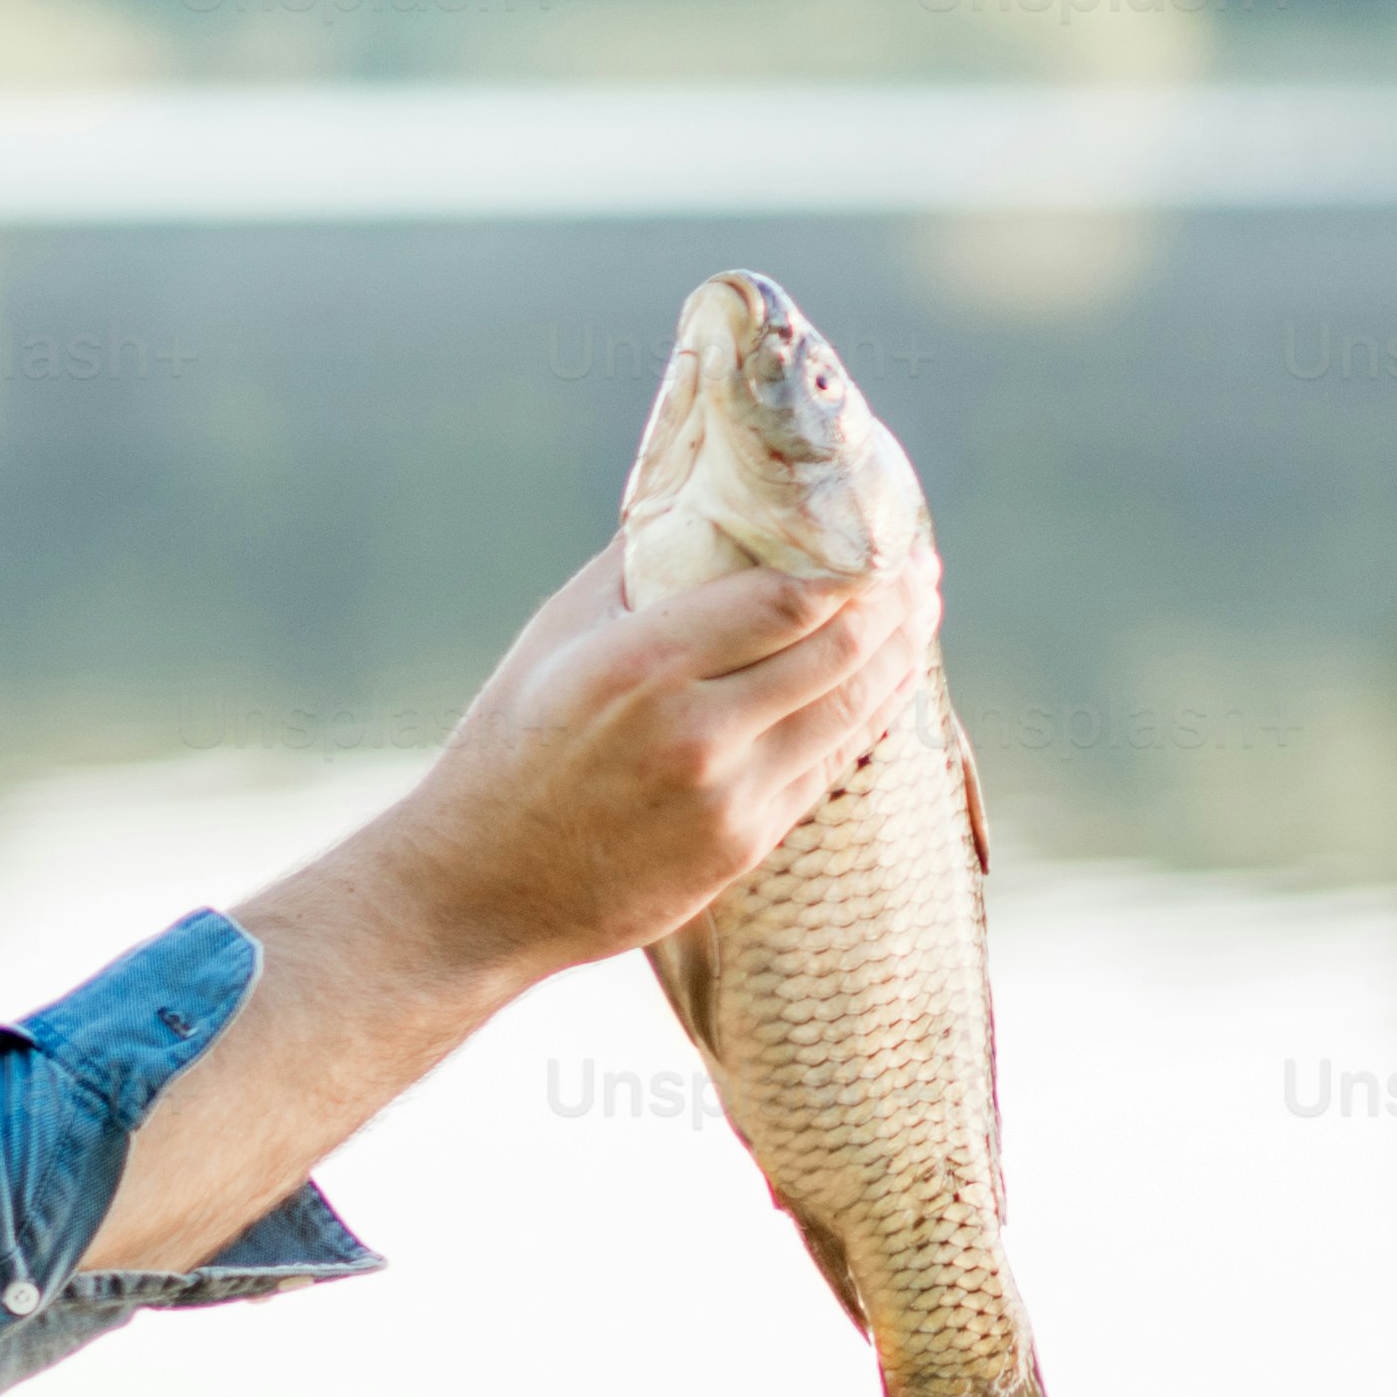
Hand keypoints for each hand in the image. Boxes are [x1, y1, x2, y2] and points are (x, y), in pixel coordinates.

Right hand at [79, 541, 942, 1278]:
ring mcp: (727, 799)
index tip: (879, 536)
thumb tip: (710, 504)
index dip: (853, 566)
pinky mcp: (742, 848)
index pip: (789, 599)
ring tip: (919, 620)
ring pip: (852, 715)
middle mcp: (694, 732)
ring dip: (899, 662)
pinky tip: (879, 691)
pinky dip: (865, 722)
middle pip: (840, 652)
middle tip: (920, 570)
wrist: (475, 893)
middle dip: (896, 605)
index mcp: (639, 666)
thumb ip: (635, 571)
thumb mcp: (552, 642)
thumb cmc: (505, 753)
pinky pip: (828, 772)